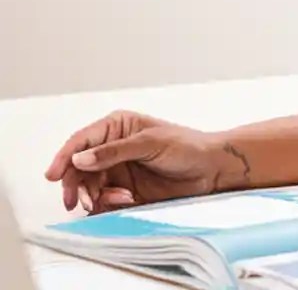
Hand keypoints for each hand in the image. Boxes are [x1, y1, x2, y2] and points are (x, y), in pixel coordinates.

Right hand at [44, 111, 247, 214]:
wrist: (212, 169)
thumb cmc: (186, 146)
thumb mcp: (150, 143)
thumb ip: (114, 151)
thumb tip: (80, 159)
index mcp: (117, 127)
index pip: (81, 141)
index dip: (64, 157)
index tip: (53, 175)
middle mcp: (112, 148)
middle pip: (78, 167)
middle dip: (76, 183)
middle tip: (77, 199)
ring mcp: (117, 170)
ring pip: (89, 186)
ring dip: (95, 195)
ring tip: (117, 199)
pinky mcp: (125, 189)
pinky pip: (104, 199)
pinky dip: (108, 203)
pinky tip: (126, 200)